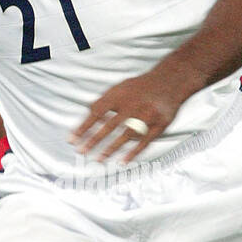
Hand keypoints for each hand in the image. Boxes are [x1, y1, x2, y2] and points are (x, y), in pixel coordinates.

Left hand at [69, 67, 192, 162]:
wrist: (170, 81)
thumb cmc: (141, 87)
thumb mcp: (120, 87)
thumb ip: (105, 100)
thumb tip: (87, 111)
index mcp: (120, 95)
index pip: (97, 112)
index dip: (84, 126)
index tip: (72, 139)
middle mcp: (132, 105)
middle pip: (110, 125)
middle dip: (94, 140)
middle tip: (81, 152)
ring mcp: (146, 115)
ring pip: (126, 135)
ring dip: (111, 148)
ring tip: (98, 159)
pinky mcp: (159, 124)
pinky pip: (145, 141)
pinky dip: (133, 152)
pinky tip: (122, 161)